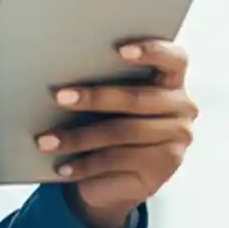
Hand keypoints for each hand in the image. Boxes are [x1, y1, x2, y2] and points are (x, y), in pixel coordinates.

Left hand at [35, 40, 196, 227]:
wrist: (116, 177)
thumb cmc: (106, 123)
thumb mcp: (105, 102)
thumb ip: (100, 82)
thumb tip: (62, 78)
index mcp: (171, 80)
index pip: (173, 59)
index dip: (150, 51)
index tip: (120, 50)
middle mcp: (182, 107)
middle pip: (136, 99)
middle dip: (94, 98)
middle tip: (59, 97)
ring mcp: (177, 138)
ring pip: (122, 132)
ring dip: (78, 137)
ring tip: (47, 141)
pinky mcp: (165, 167)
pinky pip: (119, 160)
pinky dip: (85, 164)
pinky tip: (64, 167)